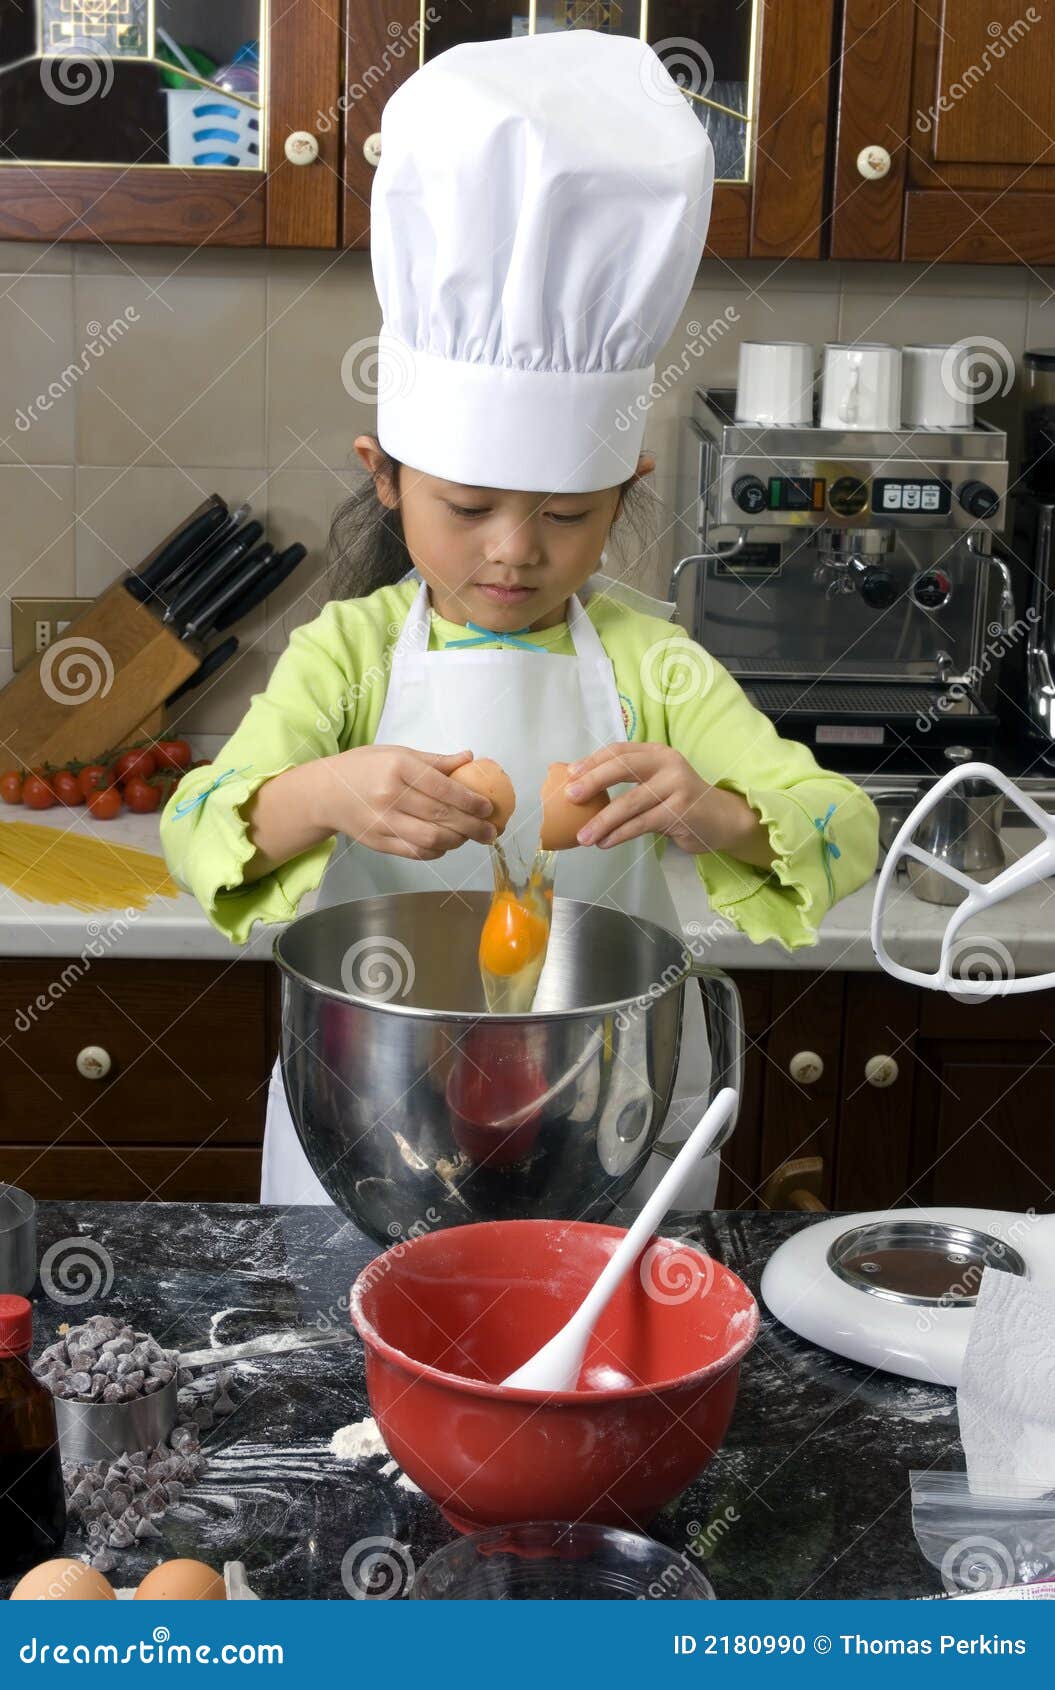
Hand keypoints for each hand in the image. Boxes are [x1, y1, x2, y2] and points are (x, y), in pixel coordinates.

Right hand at [315, 745, 496, 860]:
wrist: (325, 792)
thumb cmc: (364, 768)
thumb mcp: (397, 753)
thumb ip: (435, 760)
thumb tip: (469, 758)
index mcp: (398, 768)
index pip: (443, 788)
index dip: (470, 800)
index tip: (488, 807)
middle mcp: (390, 796)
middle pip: (440, 816)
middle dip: (472, 826)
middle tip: (490, 830)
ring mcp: (383, 822)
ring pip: (431, 839)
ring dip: (457, 841)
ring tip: (471, 836)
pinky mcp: (378, 842)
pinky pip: (415, 852)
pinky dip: (436, 851)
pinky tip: (447, 844)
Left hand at [565, 742, 774, 865]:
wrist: (722, 819)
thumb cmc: (680, 802)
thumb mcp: (657, 784)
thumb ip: (630, 782)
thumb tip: (582, 790)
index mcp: (657, 753)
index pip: (620, 750)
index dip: (593, 761)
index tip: (570, 774)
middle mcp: (667, 764)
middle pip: (623, 767)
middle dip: (593, 781)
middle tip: (570, 797)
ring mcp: (676, 787)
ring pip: (630, 802)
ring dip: (602, 821)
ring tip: (583, 837)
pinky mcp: (680, 813)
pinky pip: (642, 824)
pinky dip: (619, 834)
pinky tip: (604, 842)